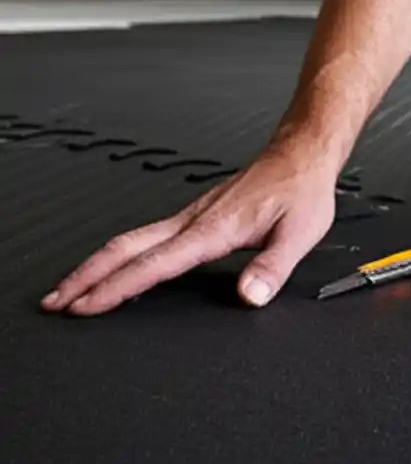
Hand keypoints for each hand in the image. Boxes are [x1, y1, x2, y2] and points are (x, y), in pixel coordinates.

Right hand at [41, 146, 336, 315]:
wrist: (300, 157)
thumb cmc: (301, 191)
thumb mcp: (299, 234)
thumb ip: (272, 268)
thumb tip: (249, 296)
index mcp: (213, 229)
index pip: (154, 264)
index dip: (117, 287)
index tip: (87, 305)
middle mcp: (194, 221)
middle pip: (124, 249)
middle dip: (86, 276)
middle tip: (56, 301)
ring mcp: (190, 217)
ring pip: (130, 241)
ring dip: (97, 266)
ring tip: (72, 290)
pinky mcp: (196, 217)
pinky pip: (147, 238)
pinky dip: (121, 256)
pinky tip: (118, 270)